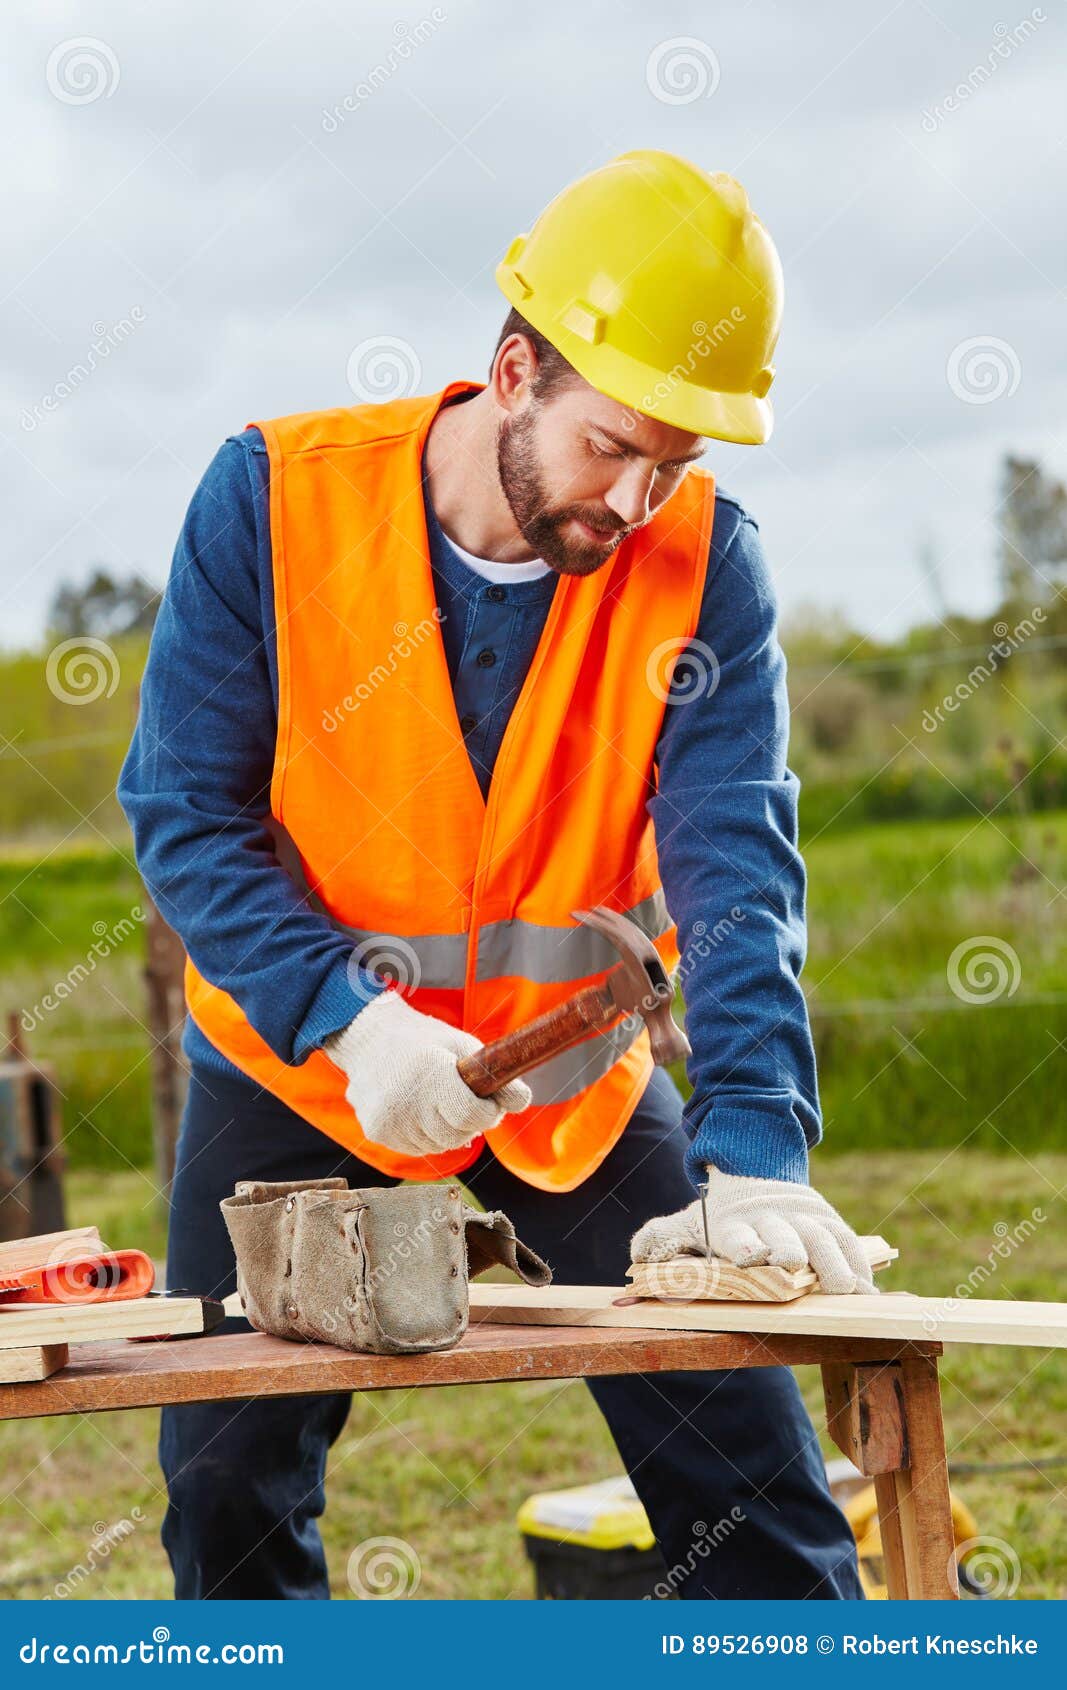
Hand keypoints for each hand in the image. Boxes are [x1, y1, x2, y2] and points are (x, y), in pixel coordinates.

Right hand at [323, 991, 531, 1156]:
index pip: (471, 1116)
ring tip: (438, 1101)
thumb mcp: (463, 1045)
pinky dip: (425, 1134)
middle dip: (470, 1122)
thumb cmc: (423, 1040)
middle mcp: (407, 1101)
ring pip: (438, 1145)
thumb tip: (523, 1102)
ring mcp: (389, 1120)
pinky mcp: (376, 1131)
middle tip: (465, 1101)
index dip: (488, 1112)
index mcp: (432, 1074)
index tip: (488, 1102)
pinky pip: (416, 1148)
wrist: (368, 1037)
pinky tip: (418, 1109)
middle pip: (457, 1135)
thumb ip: (495, 1075)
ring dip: (447, 1130)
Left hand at [630, 1167, 874, 1294]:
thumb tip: (635, 1255)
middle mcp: (771, 1221)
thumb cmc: (720, 1214)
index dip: (746, 1246)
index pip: (738, 1237)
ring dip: (833, 1265)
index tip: (753, 1258)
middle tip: (797, 1266)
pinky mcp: (829, 1222)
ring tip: (844, 1290)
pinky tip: (867, 1291)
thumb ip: (661, 1237)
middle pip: (786, 1238)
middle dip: (791, 1251)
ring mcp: (803, 1220)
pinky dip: (859, 1266)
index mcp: (733, 1225)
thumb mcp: (688, 1221)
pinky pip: (848, 1243)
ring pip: (822, 1240)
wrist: (757, 1170)